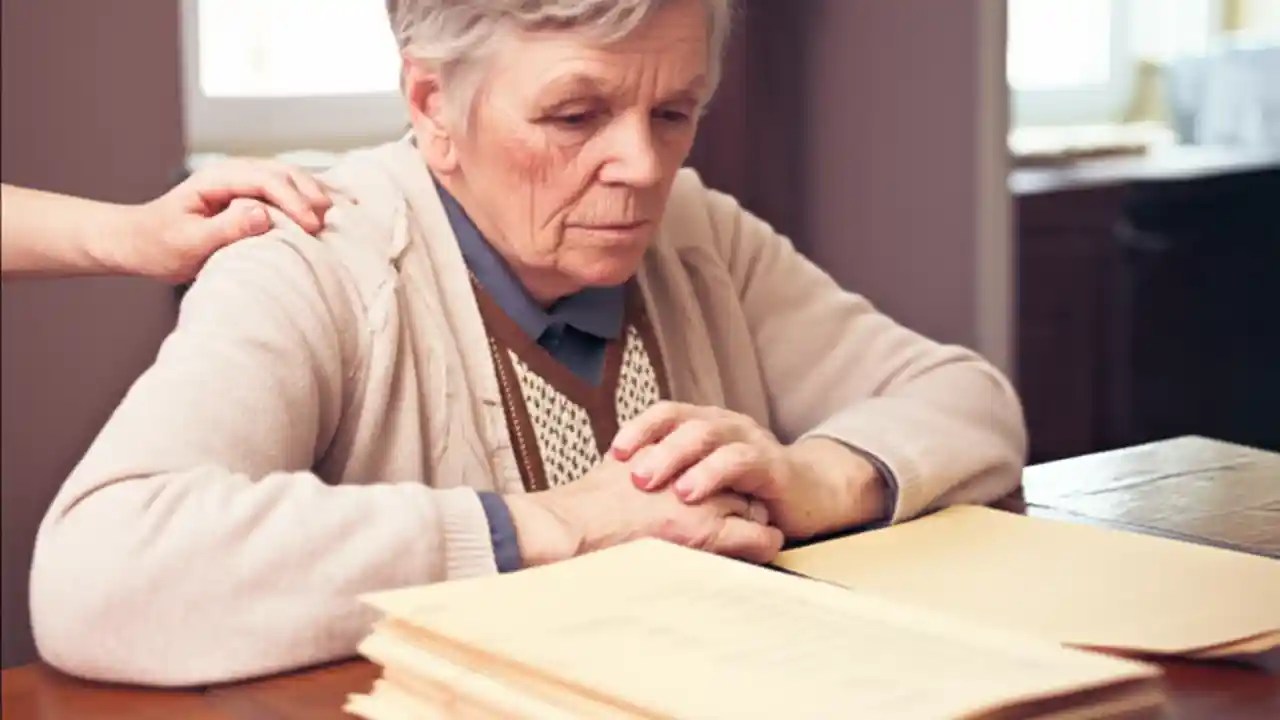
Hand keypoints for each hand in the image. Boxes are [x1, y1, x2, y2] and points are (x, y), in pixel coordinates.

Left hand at [118, 159, 335, 282]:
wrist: (138, 241)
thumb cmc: (158, 244)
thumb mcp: (187, 242)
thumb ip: (224, 228)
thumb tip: (262, 214)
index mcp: (216, 179)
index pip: (264, 179)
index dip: (292, 200)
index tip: (312, 226)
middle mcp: (232, 173)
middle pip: (282, 173)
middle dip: (310, 194)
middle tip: (330, 222)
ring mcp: (242, 182)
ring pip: (288, 177)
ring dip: (314, 192)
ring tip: (339, 212)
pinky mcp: (249, 195)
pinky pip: (284, 189)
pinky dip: (309, 195)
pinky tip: (330, 204)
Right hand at [504, 454, 783, 566]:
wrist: (570, 528)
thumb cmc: (583, 506)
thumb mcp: (617, 467)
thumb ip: (641, 461)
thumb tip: (640, 467)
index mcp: (671, 454)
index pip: (717, 459)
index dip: (722, 476)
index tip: (722, 491)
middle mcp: (691, 471)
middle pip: (738, 480)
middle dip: (742, 494)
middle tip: (742, 512)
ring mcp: (701, 502)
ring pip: (751, 506)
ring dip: (753, 518)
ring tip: (755, 531)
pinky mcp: (706, 534)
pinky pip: (755, 537)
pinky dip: (764, 542)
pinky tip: (767, 545)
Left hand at [610, 402, 887, 539]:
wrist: (814, 495)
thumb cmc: (751, 491)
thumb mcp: (708, 481)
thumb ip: (676, 477)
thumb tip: (623, 486)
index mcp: (707, 423)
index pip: (666, 414)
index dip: (639, 429)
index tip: (614, 454)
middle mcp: (726, 424)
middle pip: (681, 423)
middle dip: (651, 446)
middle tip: (629, 474)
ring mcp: (750, 440)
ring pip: (707, 436)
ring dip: (675, 458)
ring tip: (651, 484)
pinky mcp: (773, 464)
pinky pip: (739, 461)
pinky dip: (711, 474)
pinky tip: (690, 494)